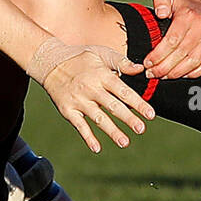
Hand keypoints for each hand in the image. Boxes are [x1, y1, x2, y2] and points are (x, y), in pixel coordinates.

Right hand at [34, 43, 155, 153]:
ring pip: (98, 118)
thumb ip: (120, 61)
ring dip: (112, 131)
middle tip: (141, 129)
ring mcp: (78, 100)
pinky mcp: (67, 109)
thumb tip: (140, 69)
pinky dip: (87, 137)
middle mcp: (91, 88)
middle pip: (113, 106)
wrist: (50, 62)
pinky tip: (97, 148)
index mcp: (101, 74)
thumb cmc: (79, 57)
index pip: (123, 91)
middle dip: (128, 118)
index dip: (138, 103)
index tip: (150, 114)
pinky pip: (79, 125)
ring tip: (125, 142)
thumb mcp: (100, 53)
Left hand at [143, 0, 200, 80]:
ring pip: (193, 62)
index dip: (158, 55)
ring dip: (176, 73)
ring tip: (163, 76)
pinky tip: (179, 74)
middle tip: (152, 73)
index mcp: (189, 16)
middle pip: (181, 54)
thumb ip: (161, 1)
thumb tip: (161, 12)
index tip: (148, 63)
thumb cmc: (183, 6)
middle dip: (164, 67)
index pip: (172, 41)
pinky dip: (192, 73)